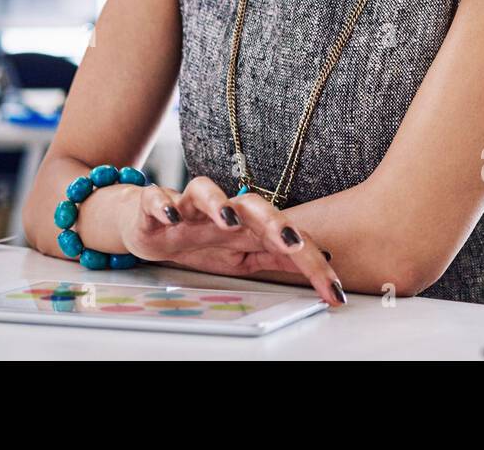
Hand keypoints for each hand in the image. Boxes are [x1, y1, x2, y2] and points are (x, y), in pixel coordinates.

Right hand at [117, 176, 345, 305]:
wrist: (150, 224)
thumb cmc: (200, 238)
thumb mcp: (241, 255)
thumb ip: (276, 257)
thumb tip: (319, 263)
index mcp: (246, 225)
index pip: (286, 236)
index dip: (312, 262)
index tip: (333, 292)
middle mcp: (221, 211)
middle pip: (251, 204)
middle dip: (272, 221)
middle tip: (290, 243)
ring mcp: (188, 206)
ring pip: (204, 190)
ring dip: (217, 203)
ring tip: (227, 220)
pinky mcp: (154, 206)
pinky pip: (156, 198)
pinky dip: (163, 204)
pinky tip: (171, 215)